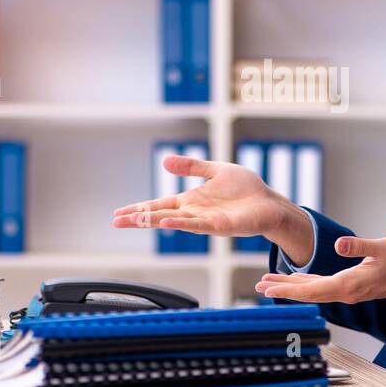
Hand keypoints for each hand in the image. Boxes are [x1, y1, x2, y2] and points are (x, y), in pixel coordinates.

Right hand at [112, 154, 299, 245]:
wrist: (269, 202)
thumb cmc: (246, 189)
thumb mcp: (215, 170)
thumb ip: (191, 166)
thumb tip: (165, 160)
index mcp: (191, 201)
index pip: (159, 206)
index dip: (139, 209)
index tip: (119, 214)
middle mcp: (194, 213)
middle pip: (159, 215)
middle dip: (137, 218)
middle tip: (116, 222)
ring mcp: (205, 221)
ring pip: (173, 221)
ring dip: (153, 222)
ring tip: (132, 221)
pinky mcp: (220, 225)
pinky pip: (197, 225)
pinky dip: (181, 224)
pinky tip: (167, 222)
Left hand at [255, 235, 385, 304]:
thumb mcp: (383, 247)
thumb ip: (360, 246)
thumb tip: (339, 245)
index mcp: (349, 284)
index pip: (312, 290)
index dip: (289, 289)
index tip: (269, 288)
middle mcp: (346, 291)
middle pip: (308, 293)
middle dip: (283, 290)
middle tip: (258, 286)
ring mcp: (348, 290)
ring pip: (313, 290)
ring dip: (291, 287)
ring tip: (270, 283)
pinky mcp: (351, 285)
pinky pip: (322, 287)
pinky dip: (306, 284)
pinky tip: (296, 281)